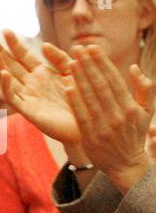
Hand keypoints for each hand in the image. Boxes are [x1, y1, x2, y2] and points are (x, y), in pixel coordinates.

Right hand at [0, 30, 80, 149]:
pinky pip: (14, 97)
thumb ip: (60, 58)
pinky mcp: (28, 110)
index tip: (6, 30)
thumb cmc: (84, 97)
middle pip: (10, 64)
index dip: (14, 43)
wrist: (90, 121)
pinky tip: (5, 74)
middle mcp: (31, 84)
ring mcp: (27, 97)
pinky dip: (7, 86)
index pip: (23, 55)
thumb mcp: (73, 71)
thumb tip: (43, 45)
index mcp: (42, 73)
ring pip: (8, 79)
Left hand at [67, 44, 154, 191]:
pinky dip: (75, 101)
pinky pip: (82, 115)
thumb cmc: (134, 134)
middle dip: (89, 65)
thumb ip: (144, 89)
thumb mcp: (146, 111)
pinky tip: (68, 87)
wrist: (126, 164)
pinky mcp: (91, 136)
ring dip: (80, 78)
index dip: (103, 62)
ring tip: (71, 62)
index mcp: (130, 106)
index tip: (93, 48)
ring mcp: (104, 126)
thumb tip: (134, 68)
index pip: (114, 79)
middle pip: (101, 85)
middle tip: (79, 48)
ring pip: (91, 98)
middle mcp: (118, 114)